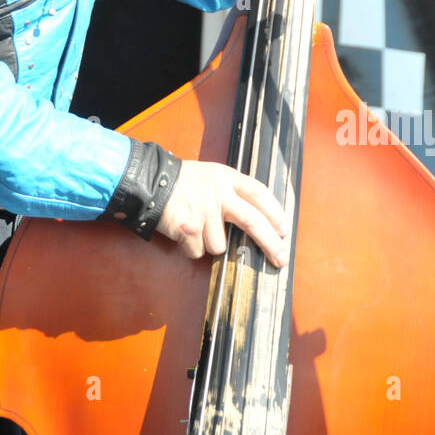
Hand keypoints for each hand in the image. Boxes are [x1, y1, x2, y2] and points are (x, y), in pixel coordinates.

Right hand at [155, 160, 289, 264]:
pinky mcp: (190, 229)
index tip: (284, 229)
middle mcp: (219, 194)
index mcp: (226, 178)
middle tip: (281, 258)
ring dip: (208, 243)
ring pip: (220, 246)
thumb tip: (256, 218)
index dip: (275, 213)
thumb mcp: (211, 175)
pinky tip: (183, 232)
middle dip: (271, 244)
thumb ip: (231, 191)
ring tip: (195, 226)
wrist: (150, 181)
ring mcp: (204, 212)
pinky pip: (198, 251)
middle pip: (253, 221)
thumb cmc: (181, 181)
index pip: (259, 194)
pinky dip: (190, 247)